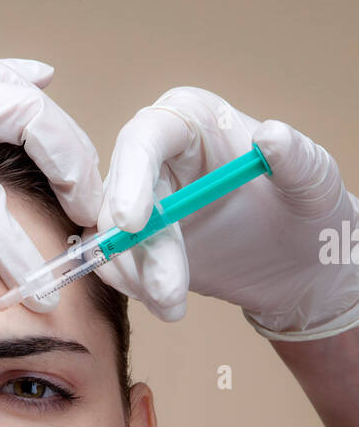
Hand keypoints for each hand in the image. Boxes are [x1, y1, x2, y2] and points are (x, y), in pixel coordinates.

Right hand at [91, 85, 358, 338]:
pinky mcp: (137, 242)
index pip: (145, 137)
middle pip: (119, 194)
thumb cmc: (308, 210)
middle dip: (138, 248)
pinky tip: (166, 301)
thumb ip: (296, 159)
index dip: (131, 177)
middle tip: (168, 291)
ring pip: (111, 236)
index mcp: (191, 121)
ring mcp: (142, 201)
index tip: (134, 223)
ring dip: (136, 275)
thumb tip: (271, 135)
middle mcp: (156, 155)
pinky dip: (132, 287)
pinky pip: (113, 263)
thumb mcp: (314, 183)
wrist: (299, 264)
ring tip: (173, 305)